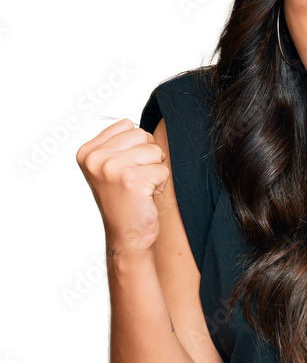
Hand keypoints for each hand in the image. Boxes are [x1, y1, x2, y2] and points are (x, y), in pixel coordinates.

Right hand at [76, 119, 168, 255]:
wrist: (127, 237)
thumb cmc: (124, 202)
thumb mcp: (111, 167)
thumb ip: (119, 143)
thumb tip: (139, 126)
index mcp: (87, 152)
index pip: (128, 126)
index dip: (136, 148)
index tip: (125, 171)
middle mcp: (95, 158)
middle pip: (143, 135)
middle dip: (148, 158)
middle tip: (135, 181)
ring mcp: (111, 169)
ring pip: (155, 151)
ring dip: (155, 171)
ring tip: (141, 189)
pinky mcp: (131, 181)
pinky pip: (163, 170)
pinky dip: (160, 185)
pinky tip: (146, 198)